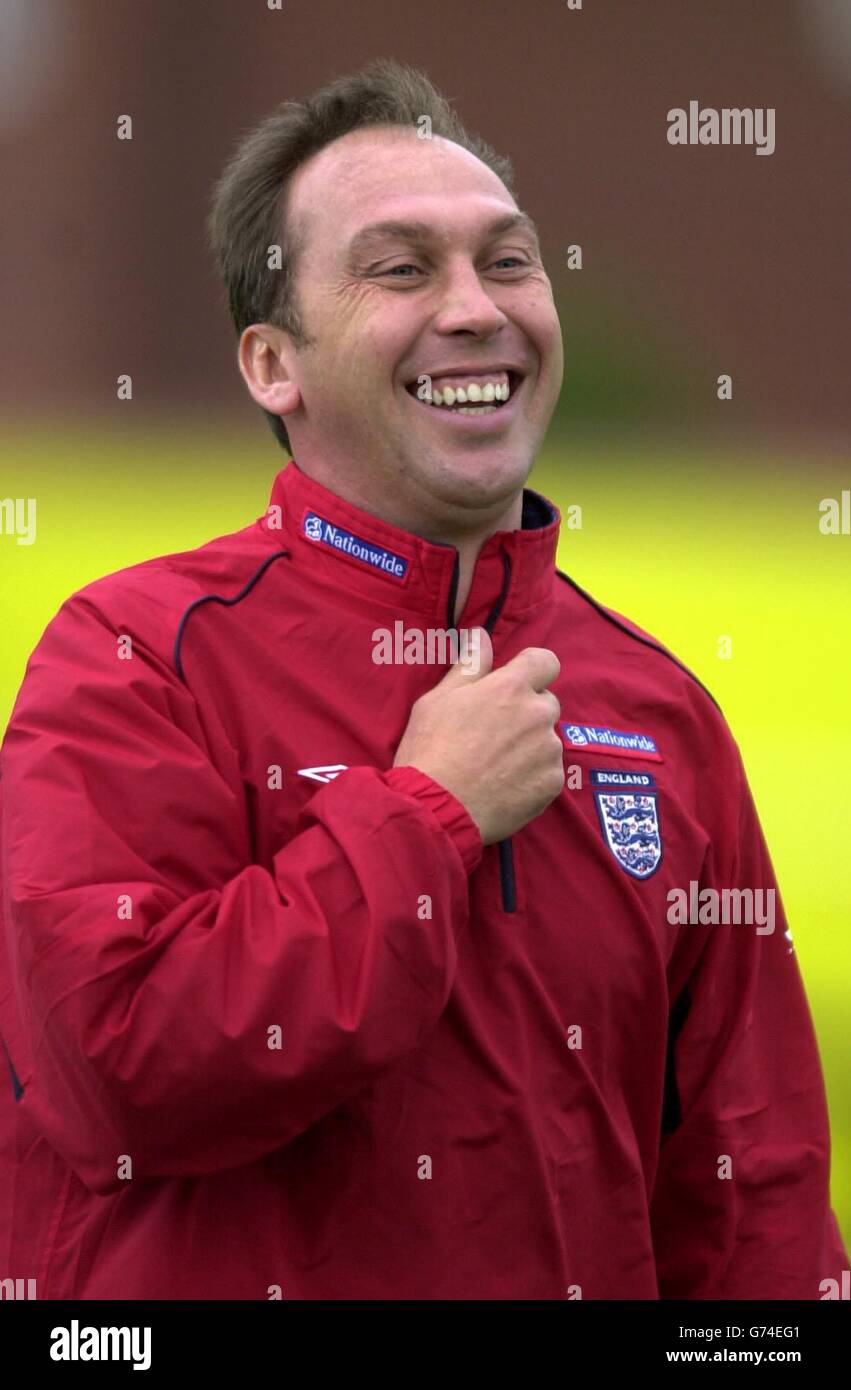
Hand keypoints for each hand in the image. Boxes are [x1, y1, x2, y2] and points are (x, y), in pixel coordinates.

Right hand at [393, 627, 563, 843]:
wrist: (436, 809)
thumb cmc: (430, 750)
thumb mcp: (438, 700)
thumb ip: (468, 667)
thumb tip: (482, 637)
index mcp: (510, 687)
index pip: (545, 661)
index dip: (532, 670)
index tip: (514, 685)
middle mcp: (537, 714)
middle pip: (546, 702)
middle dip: (526, 712)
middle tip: (493, 734)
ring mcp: (548, 750)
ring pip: (547, 739)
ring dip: (530, 746)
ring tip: (495, 765)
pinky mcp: (552, 783)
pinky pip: (549, 771)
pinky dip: (532, 776)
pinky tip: (504, 786)